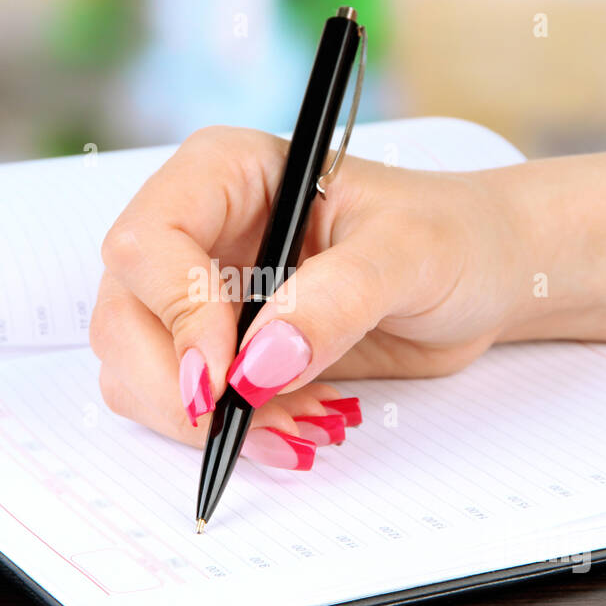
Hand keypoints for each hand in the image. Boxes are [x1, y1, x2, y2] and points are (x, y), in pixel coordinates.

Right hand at [89, 125, 526, 466]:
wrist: (483, 279)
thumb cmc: (453, 236)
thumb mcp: (408, 253)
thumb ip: (335, 300)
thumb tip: (260, 364)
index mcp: (226, 173)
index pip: (146, 241)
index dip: (175, 314)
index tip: (229, 374)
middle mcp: (198, 231)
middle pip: (123, 316)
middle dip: (178, 386)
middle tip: (250, 422)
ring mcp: (200, 294)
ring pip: (135, 369)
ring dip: (204, 419)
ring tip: (299, 424)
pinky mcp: (219, 350)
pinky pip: (179, 403)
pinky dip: (224, 431)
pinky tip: (292, 425)